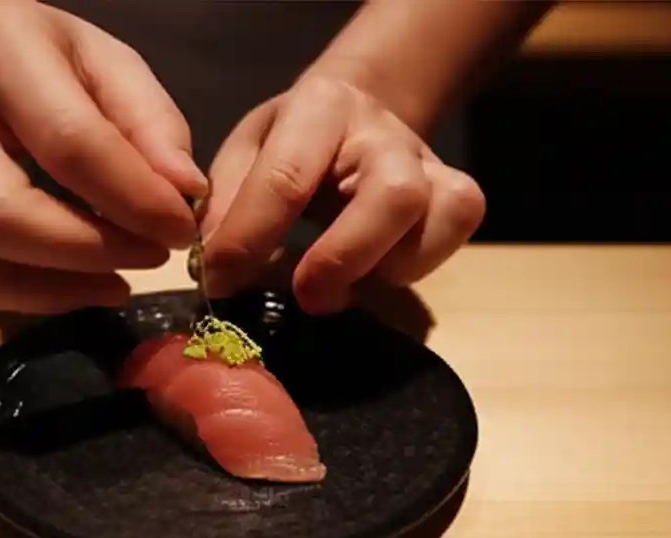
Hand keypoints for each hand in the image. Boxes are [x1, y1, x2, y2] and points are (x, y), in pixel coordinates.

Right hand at [0, 1, 207, 312]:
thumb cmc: (38, 52)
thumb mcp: (105, 59)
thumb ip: (151, 122)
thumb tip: (186, 194)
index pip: (68, 142)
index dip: (133, 197)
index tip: (181, 226)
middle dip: (89, 250)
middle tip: (151, 254)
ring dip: (57, 287)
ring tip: (118, 280)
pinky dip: (25, 297)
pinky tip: (76, 286)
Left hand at [200, 76, 484, 314]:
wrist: (358, 115)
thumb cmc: (291, 142)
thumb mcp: (246, 151)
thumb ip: (226, 201)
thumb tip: (213, 265)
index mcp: (320, 107)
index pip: (287, 178)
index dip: (250, 239)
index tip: (219, 282)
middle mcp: (384, 132)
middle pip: (393, 196)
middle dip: (344, 257)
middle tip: (304, 296)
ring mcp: (429, 163)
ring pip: (439, 213)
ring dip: (386, 266)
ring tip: (338, 286)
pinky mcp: (458, 194)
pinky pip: (455, 233)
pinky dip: (416, 265)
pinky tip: (374, 271)